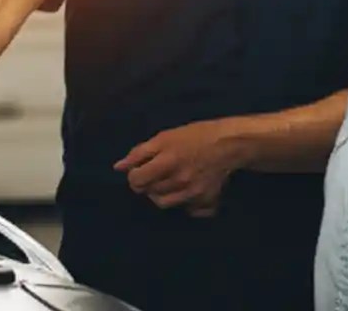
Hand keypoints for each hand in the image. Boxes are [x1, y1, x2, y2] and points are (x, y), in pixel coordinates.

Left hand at [113, 119, 249, 215]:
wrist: (228, 143)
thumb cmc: (193, 136)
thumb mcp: (164, 138)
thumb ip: (139, 153)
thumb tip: (118, 167)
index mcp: (167, 163)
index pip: (137, 181)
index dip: (134, 176)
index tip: (140, 170)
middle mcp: (180, 182)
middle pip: (150, 193)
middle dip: (148, 184)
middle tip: (155, 174)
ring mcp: (194, 194)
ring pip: (165, 204)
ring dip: (161, 194)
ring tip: (168, 183)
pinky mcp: (207, 201)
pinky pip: (190, 211)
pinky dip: (185, 204)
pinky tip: (187, 192)